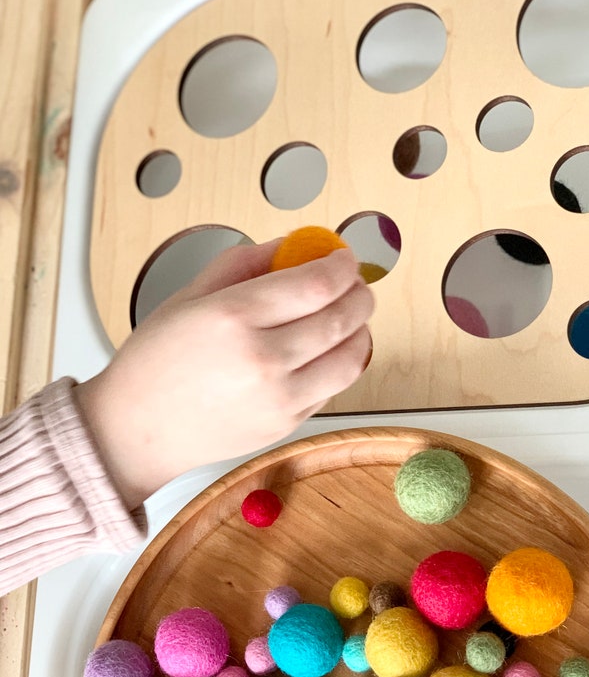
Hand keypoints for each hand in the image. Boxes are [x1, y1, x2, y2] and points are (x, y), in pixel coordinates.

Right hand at [75, 239, 373, 507]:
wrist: (140, 430)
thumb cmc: (157, 362)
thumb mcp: (190, 295)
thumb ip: (245, 264)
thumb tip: (294, 246)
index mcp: (234, 317)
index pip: (316, 284)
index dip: (342, 266)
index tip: (344, 259)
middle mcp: (263, 359)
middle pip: (341, 319)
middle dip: (358, 295)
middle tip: (355, 285)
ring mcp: (280, 398)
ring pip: (350, 360)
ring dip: (360, 333)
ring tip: (350, 319)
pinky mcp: (287, 424)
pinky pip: (333, 389)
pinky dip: (340, 365)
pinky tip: (327, 352)